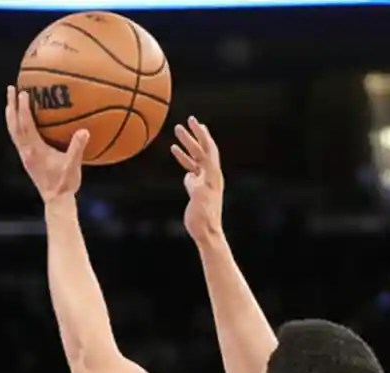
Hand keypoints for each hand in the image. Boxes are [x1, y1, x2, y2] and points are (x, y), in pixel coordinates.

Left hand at [5, 85, 88, 203]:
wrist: (55, 200)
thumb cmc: (65, 184)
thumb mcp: (73, 166)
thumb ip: (77, 148)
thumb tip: (84, 131)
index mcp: (35, 150)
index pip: (26, 125)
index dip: (23, 108)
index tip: (23, 92)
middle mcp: (26, 151)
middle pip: (14, 125)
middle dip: (12, 106)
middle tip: (11, 88)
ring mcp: (25, 155)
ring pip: (13, 131)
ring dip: (11, 114)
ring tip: (11, 100)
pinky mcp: (27, 159)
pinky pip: (18, 137)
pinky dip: (16, 125)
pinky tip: (21, 120)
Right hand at [171, 117, 223, 242]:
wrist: (207, 232)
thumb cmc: (203, 218)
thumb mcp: (198, 199)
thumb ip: (194, 185)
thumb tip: (189, 176)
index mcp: (213, 175)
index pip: (208, 149)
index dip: (201, 135)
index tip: (194, 122)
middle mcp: (211, 175)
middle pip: (203, 149)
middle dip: (194, 135)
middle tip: (186, 122)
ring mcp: (205, 180)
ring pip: (196, 157)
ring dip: (188, 145)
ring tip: (178, 132)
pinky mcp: (198, 186)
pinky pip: (191, 167)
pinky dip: (184, 158)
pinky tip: (176, 151)